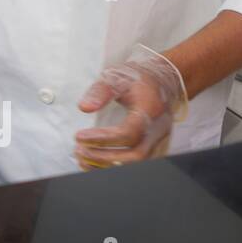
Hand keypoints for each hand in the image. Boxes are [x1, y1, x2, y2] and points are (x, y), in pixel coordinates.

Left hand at [74, 44, 188, 168]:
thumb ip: (99, 91)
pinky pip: (138, 163)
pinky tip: (96, 163)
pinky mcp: (155, 146)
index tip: (79, 137)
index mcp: (150, 110)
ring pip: (138, 163)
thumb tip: (84, 107)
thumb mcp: (116, 77)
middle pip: (135, 155)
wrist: (162, 80)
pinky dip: (116, 165)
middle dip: (104, 157)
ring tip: (83, 158)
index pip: (128, 133)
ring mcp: (159, 140)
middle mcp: (158, 129)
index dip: (102, 138)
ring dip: (108, 165)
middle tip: (79, 150)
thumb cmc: (138, 78)